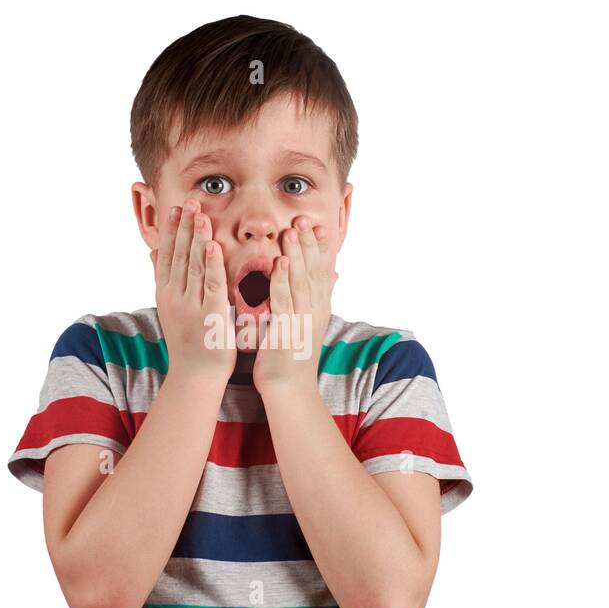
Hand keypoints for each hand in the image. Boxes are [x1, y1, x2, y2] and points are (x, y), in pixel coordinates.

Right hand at [150, 199, 235, 385]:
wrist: (195, 375)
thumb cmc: (188, 341)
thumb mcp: (170, 307)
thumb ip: (163, 278)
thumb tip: (153, 252)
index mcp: (166, 293)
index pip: (167, 255)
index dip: (172, 230)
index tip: (175, 208)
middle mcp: (175, 296)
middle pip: (179, 255)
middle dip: (185, 226)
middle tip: (189, 201)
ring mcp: (191, 305)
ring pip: (193, 265)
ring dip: (196, 237)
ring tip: (199, 214)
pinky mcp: (210, 314)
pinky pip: (210, 284)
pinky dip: (210, 264)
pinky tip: (211, 245)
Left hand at [253, 216, 337, 395]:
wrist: (289, 388)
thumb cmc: (291, 356)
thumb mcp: (306, 323)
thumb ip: (313, 298)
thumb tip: (330, 276)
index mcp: (319, 308)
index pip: (322, 271)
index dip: (319, 247)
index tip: (316, 225)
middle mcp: (315, 311)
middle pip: (314, 271)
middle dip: (309, 244)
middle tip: (304, 219)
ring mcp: (303, 321)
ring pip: (301, 281)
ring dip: (296, 255)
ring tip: (292, 231)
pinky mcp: (287, 330)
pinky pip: (284, 300)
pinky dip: (282, 280)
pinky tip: (278, 263)